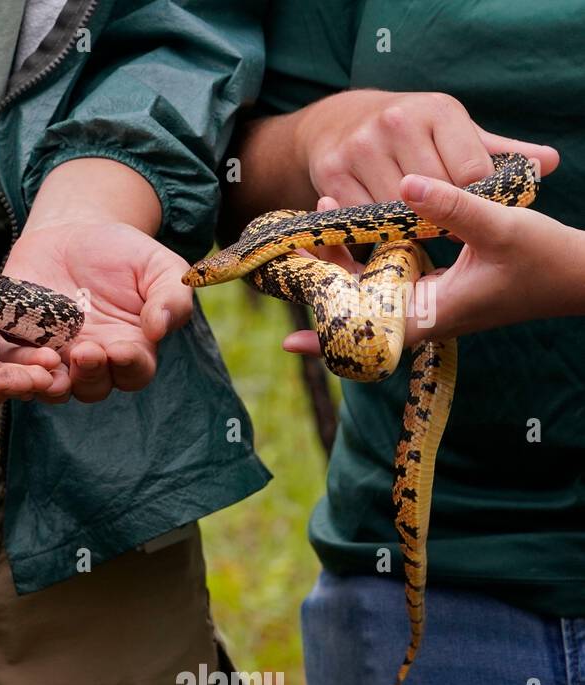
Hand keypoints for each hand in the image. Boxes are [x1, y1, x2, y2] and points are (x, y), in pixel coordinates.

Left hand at [2, 221, 193, 402]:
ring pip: (50, 387)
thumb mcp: (156, 266)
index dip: (129, 366)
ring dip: (47, 384)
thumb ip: (170, 296)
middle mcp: (92, 362)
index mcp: (130, 349)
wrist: (72, 233)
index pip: (134, 372)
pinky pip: (11, 367)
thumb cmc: (122, 253)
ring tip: (46, 366)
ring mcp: (54, 357)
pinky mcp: (18, 345)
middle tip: (84, 352)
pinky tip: (12, 360)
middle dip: (89, 374)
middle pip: (92, 386)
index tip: (122, 350)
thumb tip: (161, 328)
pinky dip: (10, 369)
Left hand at [283, 185, 584, 354]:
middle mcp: (423, 314)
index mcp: (432, 314)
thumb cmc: (547, 257)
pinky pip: (390, 274)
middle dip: (323, 279)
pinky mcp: (437, 284)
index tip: (287, 340)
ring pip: (370, 288)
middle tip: (295, 242)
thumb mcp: (500, 226)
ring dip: (344, 261)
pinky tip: (356, 224)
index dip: (327, 338)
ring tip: (321, 220)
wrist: (582, 272)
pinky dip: (370, 255)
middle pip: (357, 307)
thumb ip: (451, 206)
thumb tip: (404, 184)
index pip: (367, 335)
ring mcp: (428, 300)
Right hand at [295, 90, 557, 204]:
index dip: (473, 200)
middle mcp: (396, 122)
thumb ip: (499, 153)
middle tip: (440, 224)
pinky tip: (381, 222)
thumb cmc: (410, 133)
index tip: (469, 210)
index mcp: (437, 109)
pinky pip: (362, 216)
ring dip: (407, 225)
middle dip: (440, 214)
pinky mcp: (331, 172)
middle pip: (434, 193)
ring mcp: (360, 147)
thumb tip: (549, 163)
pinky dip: (374, 226)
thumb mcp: (454, 133)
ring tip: (412, 224)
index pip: (470, 172)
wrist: (338, 122)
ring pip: (397, 209)